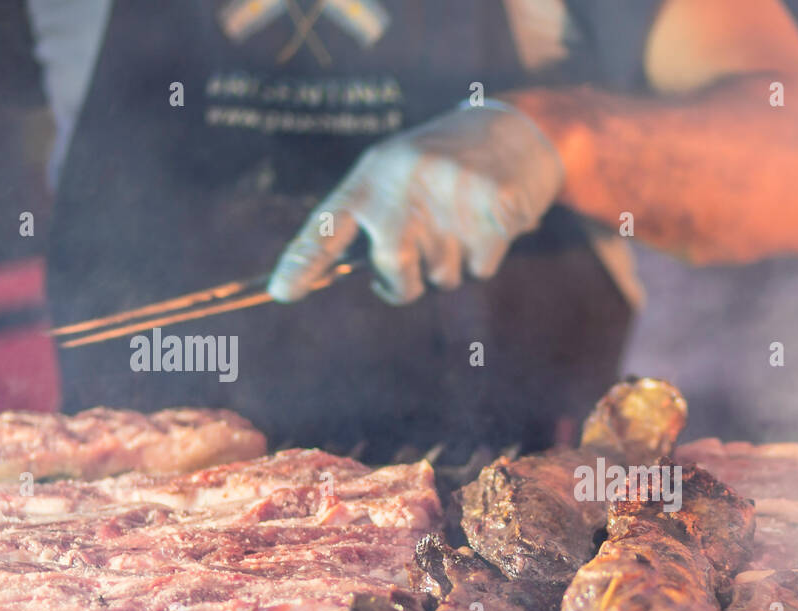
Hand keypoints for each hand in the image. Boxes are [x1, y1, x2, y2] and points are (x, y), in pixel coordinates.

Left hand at [268, 102, 563, 304]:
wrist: (514, 130)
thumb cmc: (445, 166)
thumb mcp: (399, 175)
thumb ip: (377, 219)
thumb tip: (379, 284)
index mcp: (374, 173)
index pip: (329, 224)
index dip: (302, 261)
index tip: (283, 293)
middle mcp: (407, 179)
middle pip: (393, 266)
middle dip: (404, 284)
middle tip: (416, 272)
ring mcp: (452, 190)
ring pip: (442, 276)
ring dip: (452, 266)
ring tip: (462, 226)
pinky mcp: (495, 205)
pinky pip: (480, 269)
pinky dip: (486, 259)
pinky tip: (490, 224)